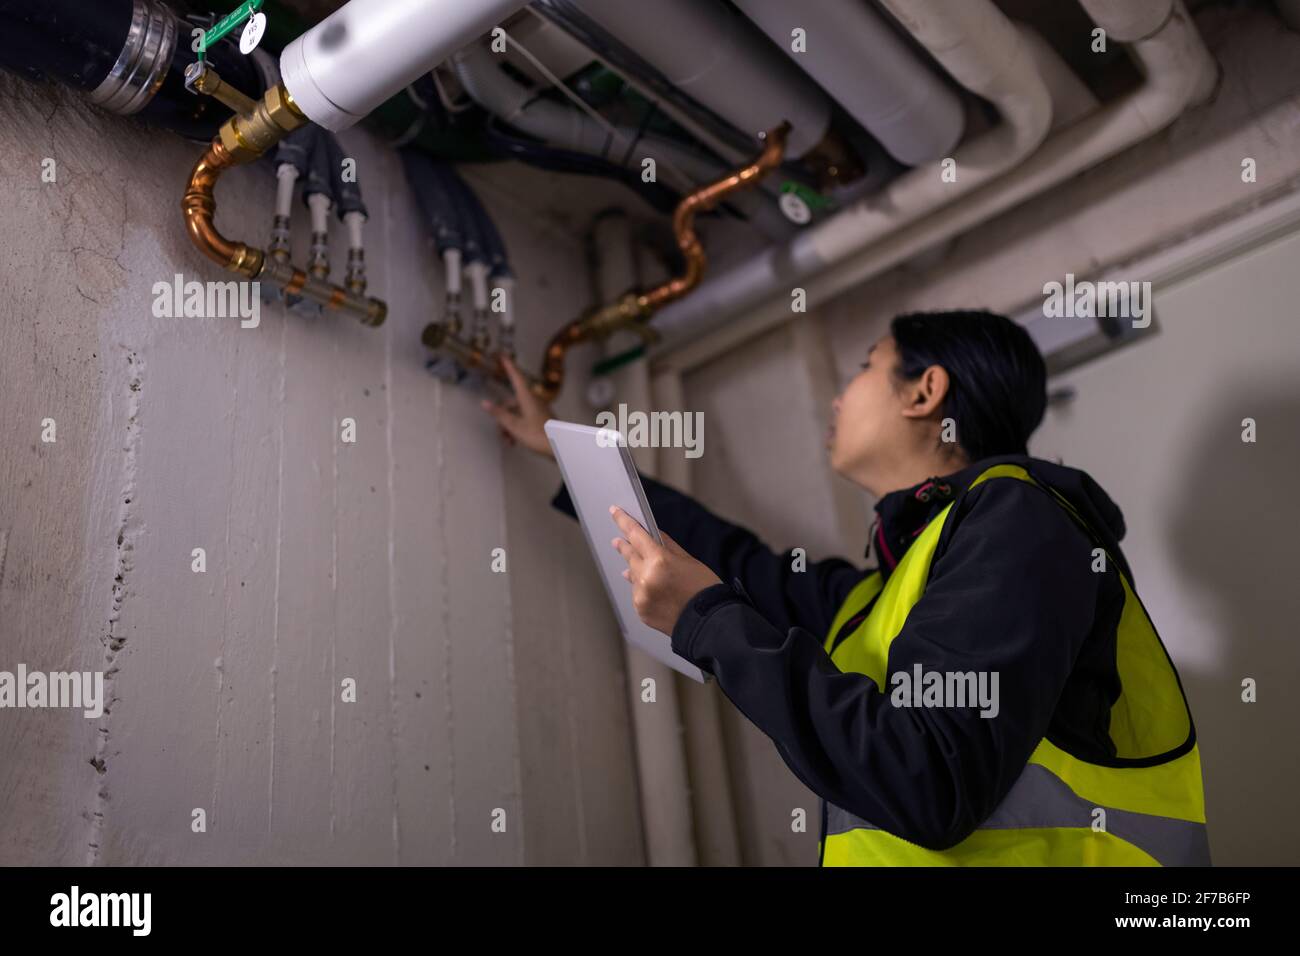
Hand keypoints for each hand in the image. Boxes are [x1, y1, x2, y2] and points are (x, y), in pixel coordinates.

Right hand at [480, 355, 554, 458]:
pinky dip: (518, 427)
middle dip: (503, 416)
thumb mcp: (514, 426)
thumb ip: (499, 414)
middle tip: (501, 432)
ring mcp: (539, 409)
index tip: (502, 355)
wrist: (560, 446)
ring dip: (510, 425)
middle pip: (512, 402)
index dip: (508, 366)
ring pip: (518, 412)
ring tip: (509, 441)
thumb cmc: (537, 435)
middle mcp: (533, 400)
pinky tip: (516, 441)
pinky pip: (525, 418)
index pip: (516, 377)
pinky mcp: (542, 418)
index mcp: (527, 398)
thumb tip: (484, 402)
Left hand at [610, 506, 721, 634]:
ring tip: (641, 565)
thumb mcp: (689, 561)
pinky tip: (650, 587)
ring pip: (633, 575)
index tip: (615, 512)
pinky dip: (642, 588)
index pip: (636, 534)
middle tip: (618, 540)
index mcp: (659, 561)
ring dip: (636, 569)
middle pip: (629, 555)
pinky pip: (637, 593)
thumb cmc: (704, 590)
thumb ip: (667, 546)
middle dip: (625, 546)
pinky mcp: (641, 610)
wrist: (708, 624)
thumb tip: (653, 534)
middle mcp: (646, 578)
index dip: (624, 521)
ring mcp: (641, 596)